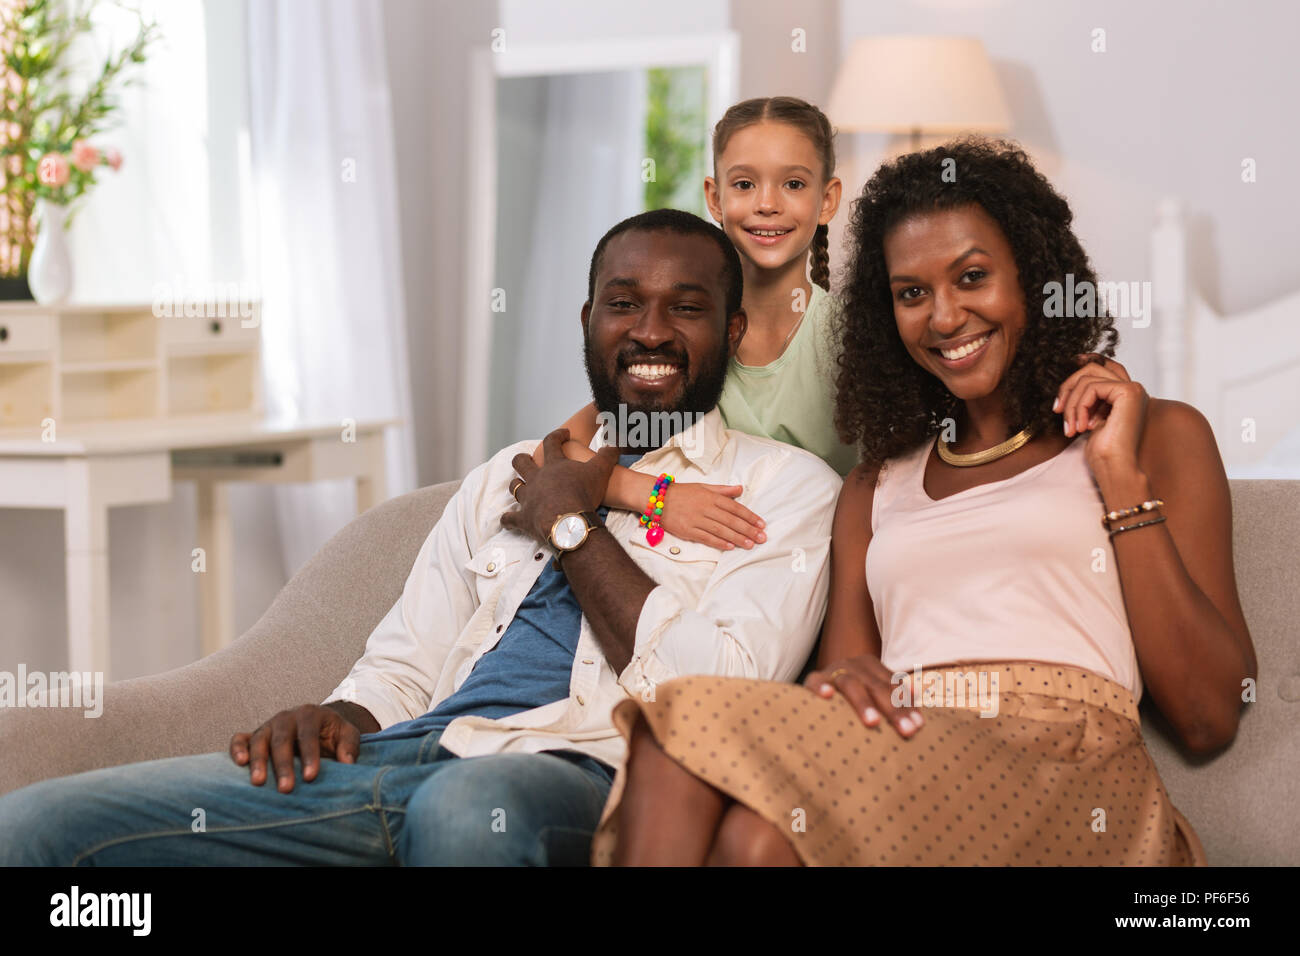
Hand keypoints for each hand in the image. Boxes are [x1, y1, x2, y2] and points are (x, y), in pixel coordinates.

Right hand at [230, 704, 362, 792]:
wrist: (318, 725)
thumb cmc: (332, 733)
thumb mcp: (347, 734)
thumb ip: (349, 746)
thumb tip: (347, 763)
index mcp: (310, 714)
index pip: (308, 734)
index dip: (309, 755)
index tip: (311, 776)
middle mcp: (286, 718)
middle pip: (282, 740)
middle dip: (284, 765)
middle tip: (286, 788)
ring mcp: (268, 726)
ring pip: (259, 740)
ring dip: (258, 761)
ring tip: (258, 782)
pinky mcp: (254, 735)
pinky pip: (240, 739)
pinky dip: (237, 749)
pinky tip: (239, 763)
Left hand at [502, 428, 619, 543]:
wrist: (568, 521)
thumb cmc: (583, 494)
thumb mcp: (600, 471)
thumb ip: (607, 456)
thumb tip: (615, 443)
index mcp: (554, 466)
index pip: (552, 443)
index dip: (557, 436)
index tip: (564, 434)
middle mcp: (536, 479)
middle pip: (522, 463)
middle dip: (523, 459)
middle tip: (528, 458)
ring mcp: (527, 498)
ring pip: (515, 487)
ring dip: (516, 485)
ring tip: (520, 485)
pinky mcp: (523, 519)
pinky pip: (510, 518)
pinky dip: (508, 519)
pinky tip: (507, 520)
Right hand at [659, 483, 766, 549]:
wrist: (657, 498)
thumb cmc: (682, 493)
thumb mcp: (704, 487)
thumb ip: (723, 490)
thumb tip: (740, 489)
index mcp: (711, 496)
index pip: (735, 507)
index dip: (750, 516)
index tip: (761, 524)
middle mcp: (706, 507)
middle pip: (731, 520)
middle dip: (748, 529)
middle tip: (762, 538)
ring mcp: (696, 519)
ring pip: (721, 530)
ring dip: (737, 538)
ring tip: (750, 544)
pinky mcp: (687, 530)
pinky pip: (705, 537)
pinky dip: (718, 542)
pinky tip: (730, 547)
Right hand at [804, 654, 922, 737]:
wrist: (819, 689)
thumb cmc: (853, 699)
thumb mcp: (874, 698)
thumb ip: (894, 702)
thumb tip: (920, 715)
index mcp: (871, 666)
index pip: (894, 685)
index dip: (907, 705)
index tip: (919, 726)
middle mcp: (853, 665)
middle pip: (877, 686)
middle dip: (893, 709)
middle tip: (907, 730)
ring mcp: (832, 671)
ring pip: (851, 684)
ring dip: (863, 703)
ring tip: (873, 722)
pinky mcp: (812, 680)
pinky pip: (815, 682)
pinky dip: (821, 687)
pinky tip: (827, 696)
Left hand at [1053, 353, 1147, 473]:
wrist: (1115, 467)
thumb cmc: (1102, 451)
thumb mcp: (1089, 419)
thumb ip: (1086, 400)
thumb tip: (1068, 383)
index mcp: (1126, 395)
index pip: (1102, 367)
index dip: (1083, 363)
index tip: (1066, 371)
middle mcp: (1133, 389)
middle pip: (1092, 368)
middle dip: (1068, 387)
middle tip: (1057, 411)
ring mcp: (1133, 389)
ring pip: (1088, 378)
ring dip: (1072, 404)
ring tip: (1070, 428)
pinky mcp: (1128, 391)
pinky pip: (1092, 387)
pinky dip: (1080, 406)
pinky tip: (1082, 427)